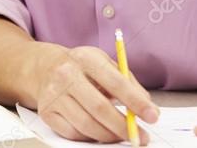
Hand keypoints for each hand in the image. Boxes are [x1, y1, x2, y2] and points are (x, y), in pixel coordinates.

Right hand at [30, 43, 158, 143]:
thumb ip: (127, 82)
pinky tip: (99, 132)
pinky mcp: (47, 112)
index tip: (153, 116)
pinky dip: (90, 137)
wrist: (44, 68)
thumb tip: (148, 108)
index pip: (115, 82)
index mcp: (85, 58)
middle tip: (141, 136)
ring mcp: (53, 94)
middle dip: (124, 126)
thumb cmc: (81, 67)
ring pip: (87, 125)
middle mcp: (66, 75)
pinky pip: (73, 133)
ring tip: (122, 135)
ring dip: (110, 136)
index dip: (136, 101)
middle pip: (100, 108)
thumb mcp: (104, 63)